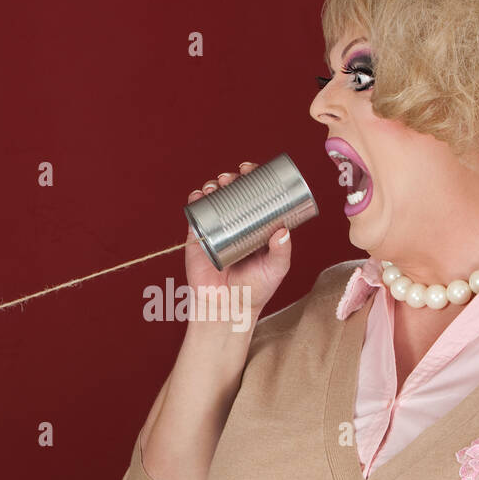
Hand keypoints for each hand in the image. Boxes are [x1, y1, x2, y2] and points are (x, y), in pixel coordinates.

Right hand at [185, 162, 292, 319]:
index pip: (255, 195)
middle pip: (232, 192)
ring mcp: (215, 229)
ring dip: (212, 185)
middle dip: (231, 178)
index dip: (253, 178)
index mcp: (255, 225)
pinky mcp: (198, 238)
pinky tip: (198, 195)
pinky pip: (194, 215)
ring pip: (212, 200)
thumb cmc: (255, 289)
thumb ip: (281, 252)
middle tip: (234, 177)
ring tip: (216, 185)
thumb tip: (284, 231)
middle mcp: (235, 223)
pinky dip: (194, 201)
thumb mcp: (275, 269)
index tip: (252, 170)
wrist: (227, 309)